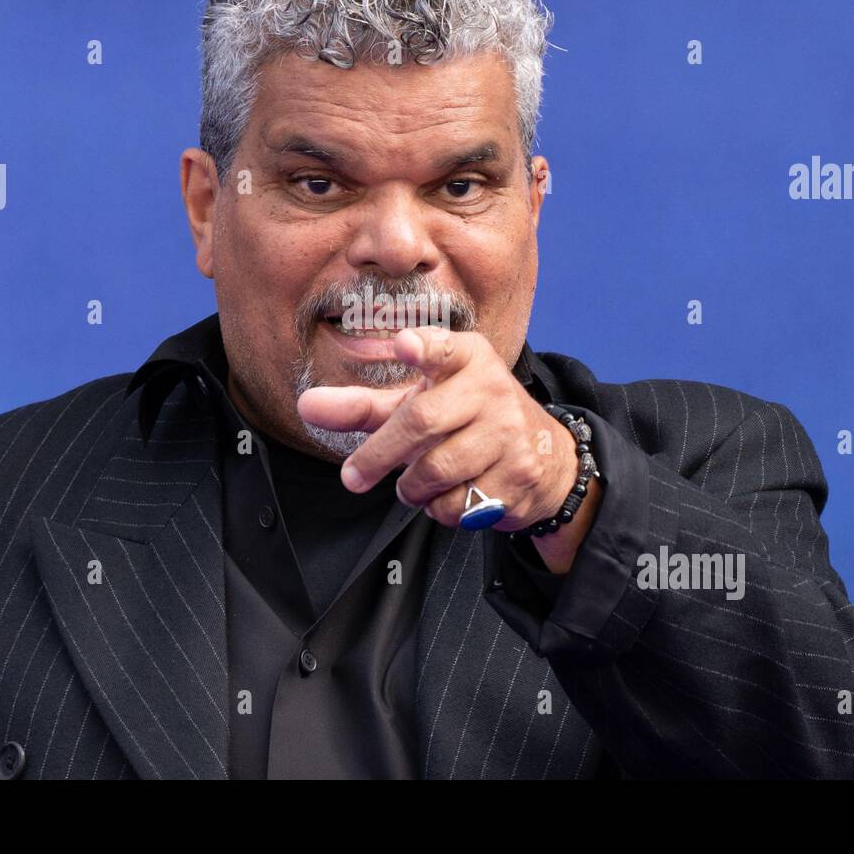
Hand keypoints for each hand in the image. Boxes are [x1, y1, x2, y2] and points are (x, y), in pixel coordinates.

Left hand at [296, 326, 601, 570]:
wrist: (546, 457)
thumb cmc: (466, 420)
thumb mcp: (419, 402)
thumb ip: (363, 406)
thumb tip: (306, 406)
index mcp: (467, 358)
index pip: (444, 348)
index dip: (424, 347)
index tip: (405, 344)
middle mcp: (491, 389)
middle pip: (421, 421)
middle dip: (379, 455)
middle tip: (352, 477)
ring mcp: (510, 434)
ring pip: (436, 470)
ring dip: (412, 488)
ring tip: (415, 483)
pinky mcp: (519, 476)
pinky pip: (459, 504)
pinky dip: (440, 509)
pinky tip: (450, 495)